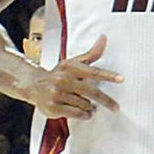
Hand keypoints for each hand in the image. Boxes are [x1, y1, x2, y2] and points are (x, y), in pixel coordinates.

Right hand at [0, 32, 119, 119]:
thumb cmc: (58, 74)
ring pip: (84, 104)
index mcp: (70, 68)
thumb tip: (104, 38)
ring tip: (91, 107)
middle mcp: (63, 80)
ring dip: (91, 108)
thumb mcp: (73, 63)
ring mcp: (57, 94)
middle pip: (91, 91)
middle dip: (106, 100)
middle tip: (116, 107)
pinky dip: (84, 115)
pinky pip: (76, 114)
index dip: (108, 75)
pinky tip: (85, 113)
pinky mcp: (53, 107)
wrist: (33, 85)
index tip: (121, 79)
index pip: (93, 71)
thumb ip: (91, 54)